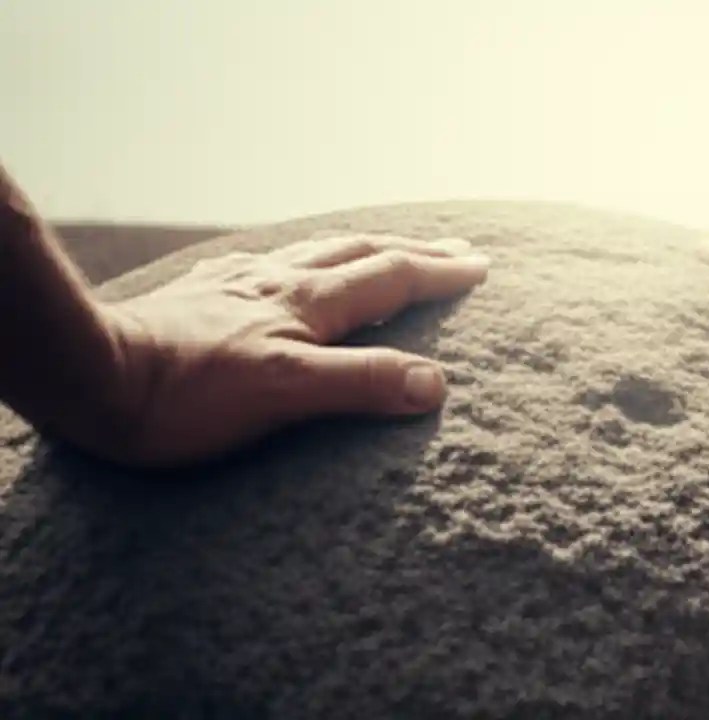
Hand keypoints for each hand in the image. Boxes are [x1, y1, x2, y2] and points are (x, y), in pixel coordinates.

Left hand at [86, 234, 488, 467]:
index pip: (390, 278)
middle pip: (362, 252)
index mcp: (306, 303)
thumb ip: (361, 383)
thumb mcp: (284, 394)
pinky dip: (306, 257)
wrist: (90, 376)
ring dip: (366, 246)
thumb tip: (437, 382)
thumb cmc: (186, 396)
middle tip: (457, 248)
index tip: (481, 265)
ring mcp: (239, 282)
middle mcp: (278, 281)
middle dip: (416, 250)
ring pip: (318, 250)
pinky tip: (292, 265)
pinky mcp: (203, 292)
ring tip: (389, 247)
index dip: (439, 272)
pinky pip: (271, 261)